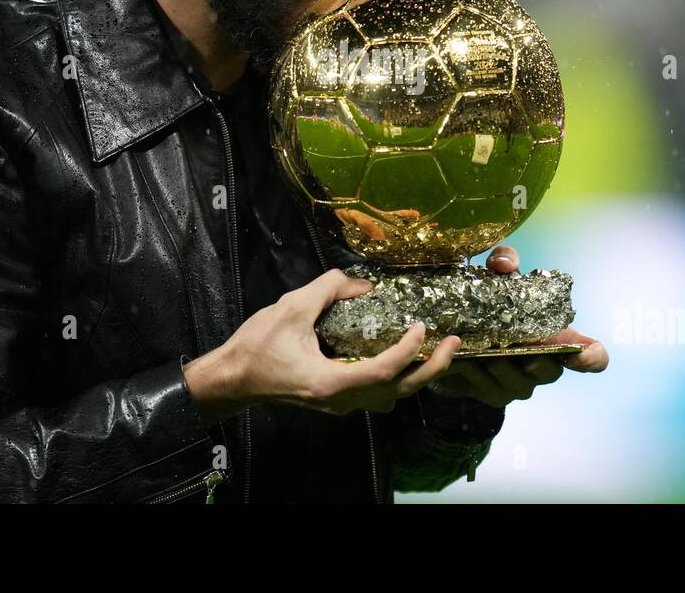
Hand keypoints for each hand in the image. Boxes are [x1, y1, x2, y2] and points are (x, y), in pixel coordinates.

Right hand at [205, 268, 460, 417]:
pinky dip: (395, 376)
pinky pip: (376, 392)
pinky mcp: (334, 398)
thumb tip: (361, 282)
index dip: (408, 350)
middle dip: (431, 368)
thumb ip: (328, 289)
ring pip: (389, 397)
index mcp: (331, 383)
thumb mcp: (290, 308)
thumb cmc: (255, 347)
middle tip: (453, 342)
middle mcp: (340, 400)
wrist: (231, 380)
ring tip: (434, 350)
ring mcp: (338, 403)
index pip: (384, 371)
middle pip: (398, 392)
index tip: (422, 325)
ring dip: (416, 375)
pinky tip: (400, 353)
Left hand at [425, 244, 608, 407]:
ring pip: (518, 383)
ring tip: (481, 350)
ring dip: (500, 366)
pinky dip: (475, 372)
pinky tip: (463, 358)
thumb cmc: (491, 304)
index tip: (579, 354)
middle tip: (519, 349)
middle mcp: (544, 366)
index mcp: (557, 339)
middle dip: (536, 361)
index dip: (592, 359)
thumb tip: (504, 265)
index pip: (593, 357)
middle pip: (551, 372)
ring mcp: (520, 385)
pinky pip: (488, 389)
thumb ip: (505, 260)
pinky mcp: (493, 395)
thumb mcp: (499, 276)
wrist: (456, 335)